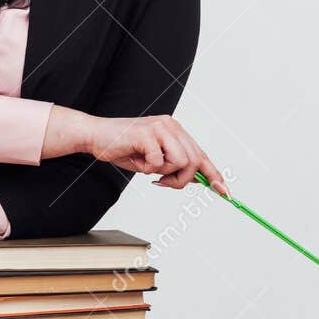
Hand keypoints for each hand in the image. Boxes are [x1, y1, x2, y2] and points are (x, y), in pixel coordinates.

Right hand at [75, 112, 229, 196]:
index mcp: (175, 130)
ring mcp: (160, 128)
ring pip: (181, 162)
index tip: (225, 192)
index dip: (213, 174)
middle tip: (162, 182)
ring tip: (146, 168)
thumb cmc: (121, 148)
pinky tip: (136, 160)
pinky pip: (159, 163)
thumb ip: (173, 167)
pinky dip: (146, 169)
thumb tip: (194, 181)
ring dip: (164, 174)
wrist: (94, 136)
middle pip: (194, 161)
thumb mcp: (152, 160)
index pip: (200, 154)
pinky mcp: (147, 134)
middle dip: (182, 181)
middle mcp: (171, 126)